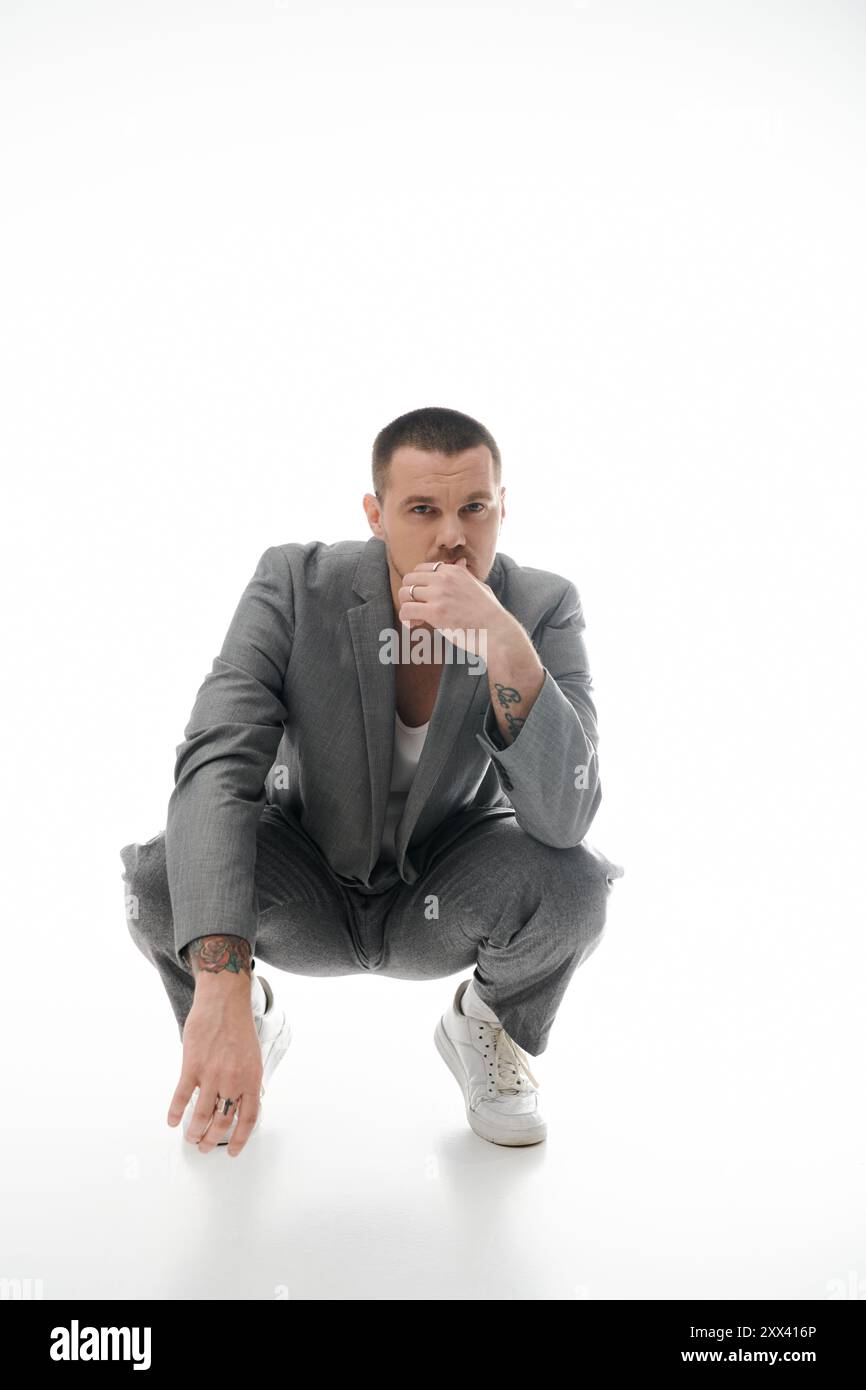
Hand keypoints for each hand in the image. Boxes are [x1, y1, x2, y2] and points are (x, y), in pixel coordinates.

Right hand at [167, 976, 262, 1156]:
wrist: (224, 1002)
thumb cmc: (239, 1026)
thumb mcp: (254, 1057)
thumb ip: (248, 1081)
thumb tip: (244, 1103)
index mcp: (252, 1079)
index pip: (249, 1119)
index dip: (240, 1139)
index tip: (232, 1150)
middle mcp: (233, 1081)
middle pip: (223, 1122)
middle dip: (212, 1139)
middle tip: (204, 1146)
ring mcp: (212, 1074)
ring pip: (202, 1115)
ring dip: (194, 1132)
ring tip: (190, 1138)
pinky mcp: (193, 1066)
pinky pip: (182, 1096)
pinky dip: (176, 1112)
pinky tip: (173, 1121)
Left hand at [397, 558, 509, 655]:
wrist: (497, 632)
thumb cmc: (490, 613)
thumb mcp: (479, 586)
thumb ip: (465, 574)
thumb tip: (460, 562)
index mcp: (453, 570)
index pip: (420, 569)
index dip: (418, 585)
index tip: (423, 599)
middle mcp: (444, 578)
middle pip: (409, 579)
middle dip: (408, 595)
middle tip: (416, 610)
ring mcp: (438, 594)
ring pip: (404, 593)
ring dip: (406, 607)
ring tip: (416, 621)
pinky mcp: (434, 612)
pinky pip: (406, 610)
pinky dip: (406, 619)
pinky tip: (414, 626)